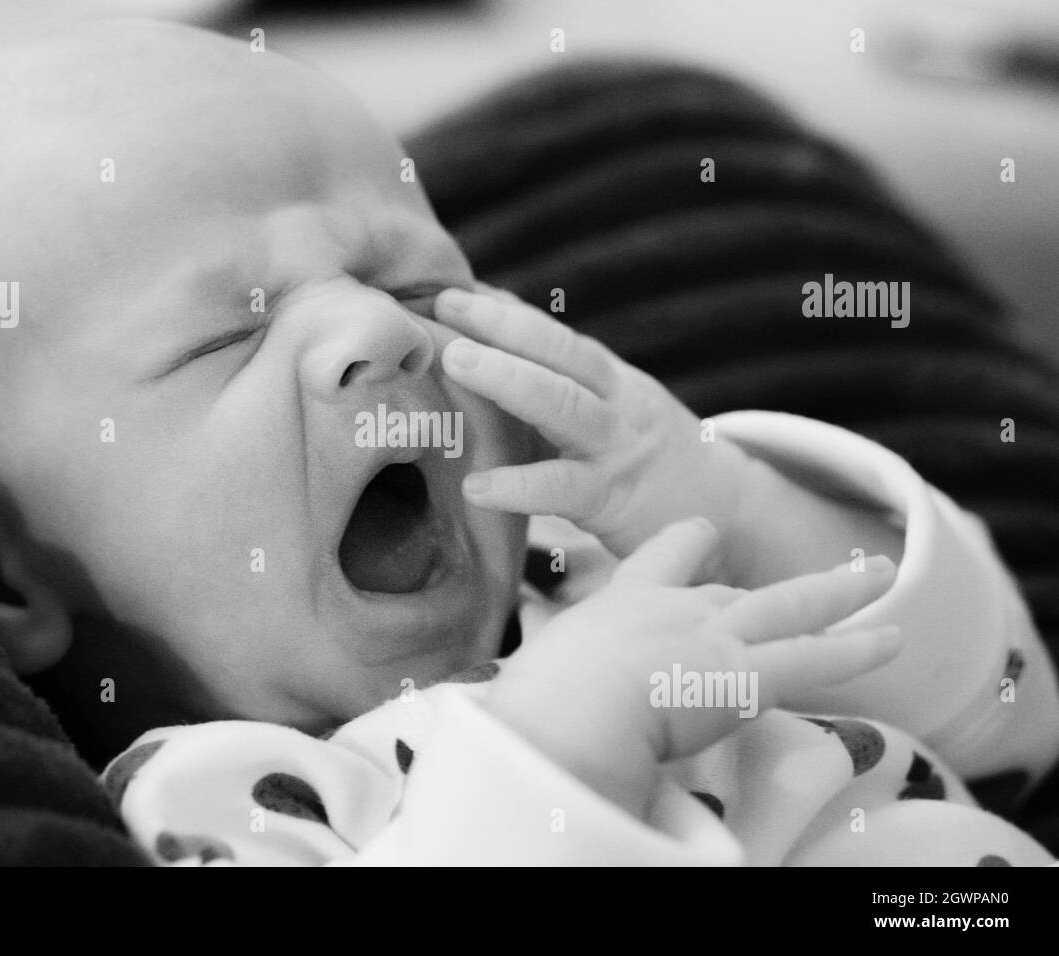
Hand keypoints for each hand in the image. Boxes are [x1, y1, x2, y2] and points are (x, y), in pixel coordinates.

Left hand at [436, 285, 752, 570]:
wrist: (723, 512)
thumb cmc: (639, 457)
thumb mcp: (608, 406)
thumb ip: (557, 377)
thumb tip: (487, 331)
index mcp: (608, 378)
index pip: (555, 335)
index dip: (504, 312)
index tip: (453, 292)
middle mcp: (616, 402)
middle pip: (561, 353)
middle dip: (502, 326)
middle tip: (444, 307)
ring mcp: (616, 448)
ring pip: (564, 405)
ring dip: (508, 378)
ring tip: (454, 362)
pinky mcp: (611, 500)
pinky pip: (562, 489)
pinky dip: (517, 486)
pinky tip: (475, 486)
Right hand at [484, 518, 901, 818]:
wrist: (575, 705)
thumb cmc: (544, 690)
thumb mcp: (541, 656)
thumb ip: (540, 643)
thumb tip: (501, 650)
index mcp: (628, 600)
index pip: (666, 561)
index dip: (688, 548)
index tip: (701, 537)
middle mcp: (680, 606)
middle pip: (735, 581)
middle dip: (766, 571)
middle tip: (800, 557)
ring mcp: (718, 634)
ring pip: (790, 605)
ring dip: (838, 591)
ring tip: (877, 574)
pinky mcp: (747, 673)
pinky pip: (816, 657)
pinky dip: (859, 647)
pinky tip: (895, 638)